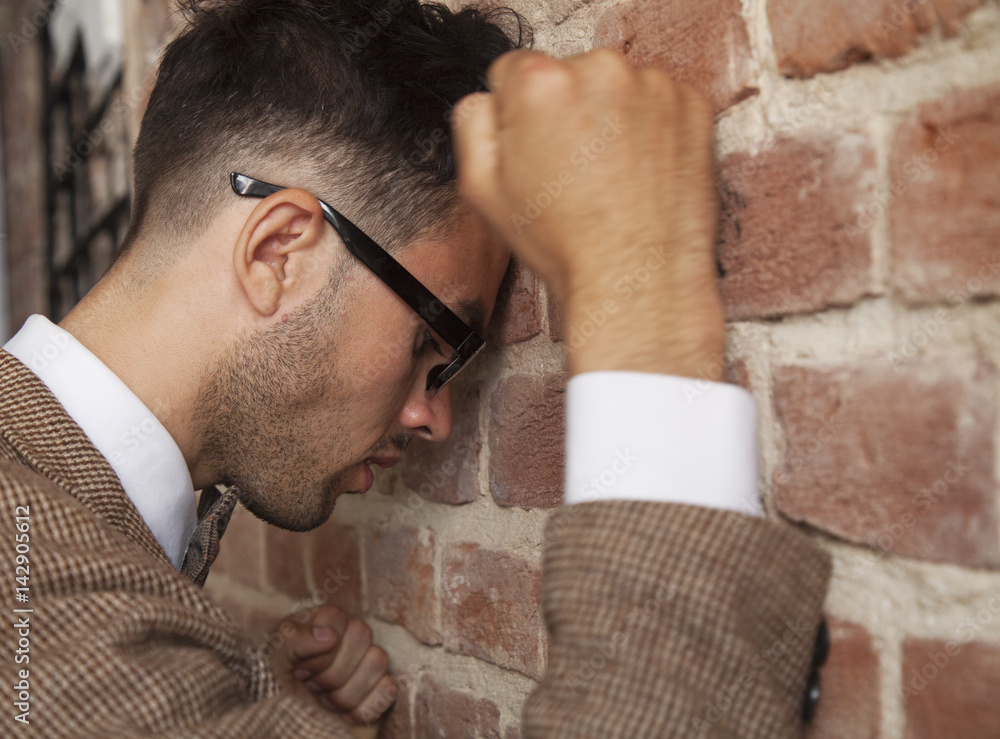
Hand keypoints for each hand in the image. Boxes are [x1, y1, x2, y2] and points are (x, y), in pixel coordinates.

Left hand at [271, 605, 396, 729]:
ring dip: (345, 692)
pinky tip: (342, 714)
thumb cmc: (274, 689)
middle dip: (331, 670)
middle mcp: (348, 637)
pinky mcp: (380, 691)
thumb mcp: (272, 660)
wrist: (281, 727)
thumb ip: (292, 638)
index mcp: (323, 622)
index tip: (298, 669)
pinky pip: (388, 690)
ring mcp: (367, 663)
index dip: (318, 648)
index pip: (336, 616)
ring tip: (324, 700)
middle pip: (362, 633)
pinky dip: (363, 708)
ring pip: (378, 660)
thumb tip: (330, 637)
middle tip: (311, 685)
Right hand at [452, 49, 724, 378]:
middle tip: (573, 172)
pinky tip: (639, 174)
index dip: (518, 116)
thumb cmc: (565, 243)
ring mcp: (652, 85)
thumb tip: (489, 97)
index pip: (515, 71)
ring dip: (611, 120)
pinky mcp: (692, 105)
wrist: (637, 280)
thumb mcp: (481, 189)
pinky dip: (651, 130)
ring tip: (610, 178)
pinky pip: (658, 104)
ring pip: (616, 89)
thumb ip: (472, 121)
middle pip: (569, 75)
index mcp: (540, 83)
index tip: (536, 151)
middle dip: (567, 113)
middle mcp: (599, 69)